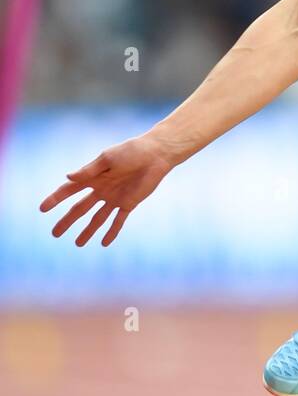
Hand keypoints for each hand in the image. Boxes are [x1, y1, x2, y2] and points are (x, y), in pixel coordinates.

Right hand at [39, 132, 174, 246]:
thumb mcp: (108, 159)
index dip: (56, 198)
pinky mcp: (129, 203)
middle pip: (80, 208)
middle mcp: (102, 188)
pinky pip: (118, 220)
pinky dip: (112, 232)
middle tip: (54, 234)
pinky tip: (104, 243)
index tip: (42, 209)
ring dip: (88, 231)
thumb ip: (89, 170)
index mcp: (94, 176)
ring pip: (97, 218)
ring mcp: (114, 197)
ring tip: (77, 244)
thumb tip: (68, 177)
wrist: (156, 154)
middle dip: (67, 220)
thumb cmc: (131, 151)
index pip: (70, 189)